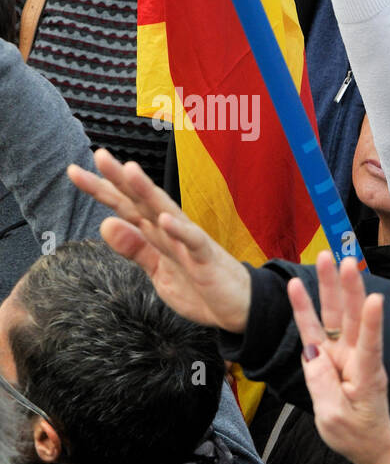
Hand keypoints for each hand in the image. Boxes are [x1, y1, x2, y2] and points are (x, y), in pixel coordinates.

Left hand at [67, 149, 251, 331]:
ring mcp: (190, 243)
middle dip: (121, 180)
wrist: (240, 308)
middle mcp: (172, 232)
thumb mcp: (158, 271)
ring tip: (130, 172)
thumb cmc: (200, 286)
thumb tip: (106, 223)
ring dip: (148, 193)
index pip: (125, 207)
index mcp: (157, 234)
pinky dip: (179, 231)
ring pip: (166, 213)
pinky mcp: (207, 260)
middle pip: (142, 202)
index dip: (101, 190)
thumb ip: (134, 249)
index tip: (74, 171)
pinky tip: (165, 220)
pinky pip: (193, 242)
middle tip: (100, 155)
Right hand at [287, 252, 389, 461]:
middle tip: (343, 259)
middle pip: (351, 317)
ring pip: (335, 316)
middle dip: (347, 287)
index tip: (376, 298)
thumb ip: (322, 385)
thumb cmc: (356, 433)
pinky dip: (307, 309)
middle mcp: (357, 358)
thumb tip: (310, 352)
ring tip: (325, 258)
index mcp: (366, 375)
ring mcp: (344, 355)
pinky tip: (298, 288)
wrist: (369, 443)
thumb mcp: (335, 419)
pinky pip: (316, 330)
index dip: (372, 322)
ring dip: (330, 286)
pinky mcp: (331, 357)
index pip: (371, 345)